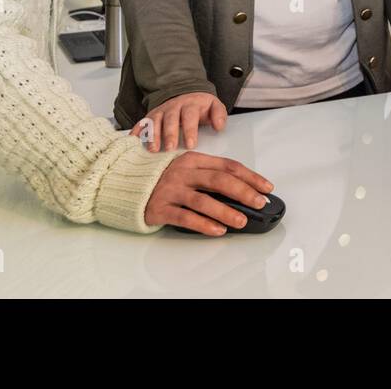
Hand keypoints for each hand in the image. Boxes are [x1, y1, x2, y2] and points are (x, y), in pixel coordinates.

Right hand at [130, 91, 227, 151]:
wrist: (186, 93)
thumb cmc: (200, 106)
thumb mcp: (213, 106)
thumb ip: (219, 114)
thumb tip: (220, 126)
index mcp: (190, 104)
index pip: (189, 116)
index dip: (190, 130)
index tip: (191, 144)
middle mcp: (174, 106)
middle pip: (170, 119)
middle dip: (170, 134)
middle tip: (171, 148)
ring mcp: (161, 111)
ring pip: (155, 121)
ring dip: (153, 135)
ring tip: (153, 150)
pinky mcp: (151, 115)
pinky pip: (142, 122)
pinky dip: (136, 131)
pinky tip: (132, 140)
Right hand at [144, 151, 273, 235]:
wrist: (124, 183)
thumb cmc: (162, 177)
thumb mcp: (186, 168)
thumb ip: (209, 174)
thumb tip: (241, 190)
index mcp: (193, 159)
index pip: (228, 165)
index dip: (250, 176)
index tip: (266, 187)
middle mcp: (183, 172)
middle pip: (219, 180)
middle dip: (244, 192)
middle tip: (260, 202)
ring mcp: (171, 190)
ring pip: (203, 200)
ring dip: (226, 211)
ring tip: (242, 221)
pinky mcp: (160, 208)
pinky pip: (185, 217)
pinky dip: (204, 225)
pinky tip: (218, 230)